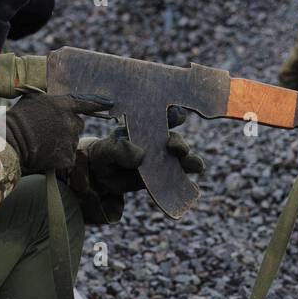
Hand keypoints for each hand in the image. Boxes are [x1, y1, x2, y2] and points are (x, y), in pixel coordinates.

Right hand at [3, 93, 107, 174]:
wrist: (10, 142)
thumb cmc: (16, 120)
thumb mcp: (32, 100)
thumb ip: (49, 100)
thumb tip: (55, 101)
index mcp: (63, 104)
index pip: (87, 103)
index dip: (99, 103)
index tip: (110, 103)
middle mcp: (71, 121)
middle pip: (77, 125)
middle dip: (67, 128)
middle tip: (48, 133)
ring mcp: (70, 139)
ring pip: (71, 142)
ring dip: (62, 144)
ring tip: (43, 145)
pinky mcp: (67, 156)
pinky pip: (68, 157)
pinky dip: (58, 158)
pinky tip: (45, 155)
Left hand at [67, 108, 203, 223]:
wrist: (102, 176)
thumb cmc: (104, 155)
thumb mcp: (106, 151)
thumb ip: (119, 151)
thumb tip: (140, 156)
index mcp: (143, 125)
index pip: (160, 115)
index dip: (171, 113)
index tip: (176, 115)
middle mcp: (157, 139)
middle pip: (174, 137)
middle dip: (178, 142)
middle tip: (174, 148)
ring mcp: (162, 157)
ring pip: (180, 157)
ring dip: (189, 160)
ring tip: (195, 165)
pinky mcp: (163, 174)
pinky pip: (177, 176)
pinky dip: (185, 179)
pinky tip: (194, 184)